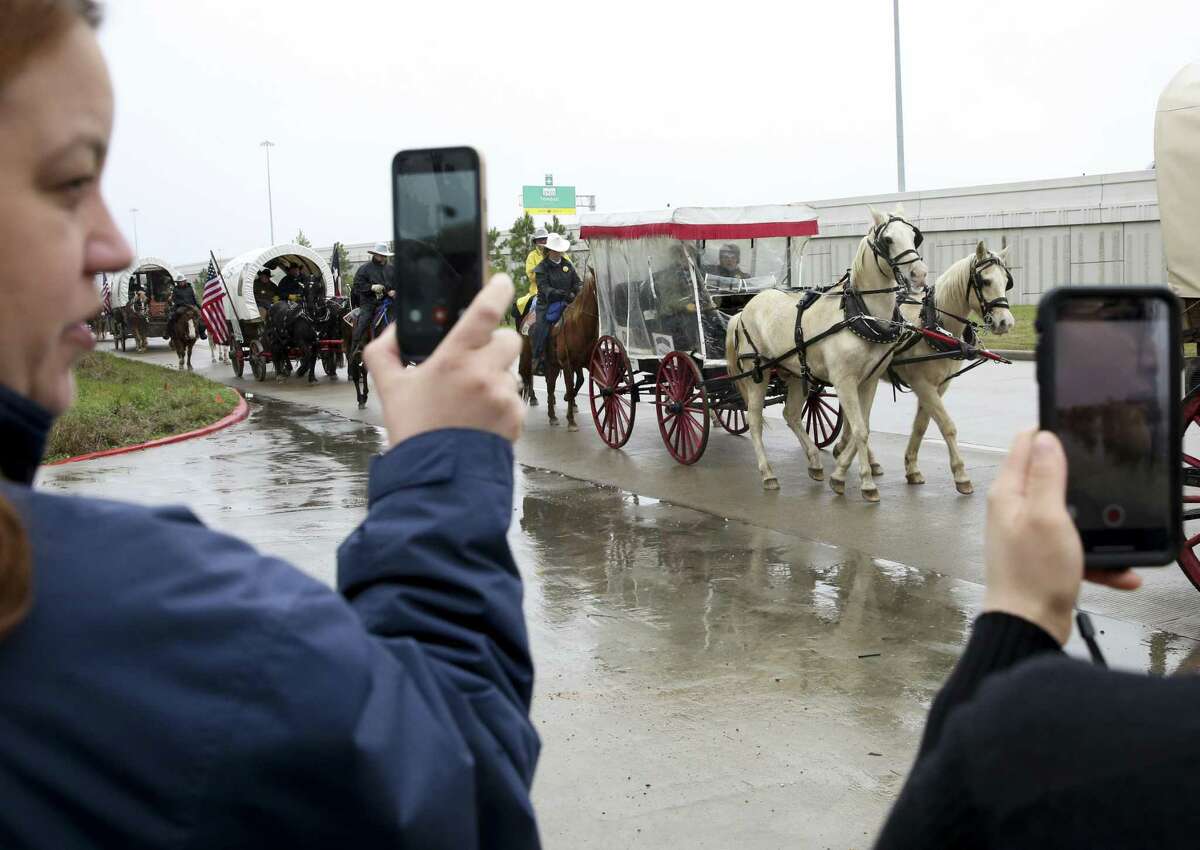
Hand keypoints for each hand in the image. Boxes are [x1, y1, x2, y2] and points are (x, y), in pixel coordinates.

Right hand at [364, 273, 523, 446]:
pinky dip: (499, 406)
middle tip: (477, 359)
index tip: (500, 281)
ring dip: (496, 379)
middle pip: (509, 339)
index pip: (486, 310)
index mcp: (454, 359)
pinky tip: (478, 421)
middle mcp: (484, 374)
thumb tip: (396, 330)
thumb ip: (385, 352)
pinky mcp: (515, 419)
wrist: (437, 480)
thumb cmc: (413, 432)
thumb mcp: (389, 388)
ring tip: (470, 401)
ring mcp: (503, 397)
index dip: (497, 289)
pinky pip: (513, 400)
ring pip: (510, 372)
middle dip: (496, 344)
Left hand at [983, 430, 1140, 643]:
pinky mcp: (1043, 556)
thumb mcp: (1047, 516)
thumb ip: (1046, 475)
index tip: (1079, 431)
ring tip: (1119, 536)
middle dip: (1080, 477)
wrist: (1029, 627)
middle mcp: (1014, 509)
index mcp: (1009, 493)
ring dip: (1095, 524)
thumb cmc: (1033, 574)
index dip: (1051, 432)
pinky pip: (1076, 547)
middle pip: (1050, 476)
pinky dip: (1097, 557)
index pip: (1024, 444)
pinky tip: (1119, 571)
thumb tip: (1045, 437)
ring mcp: (1028, 532)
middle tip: (1107, 479)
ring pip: (1069, 514)